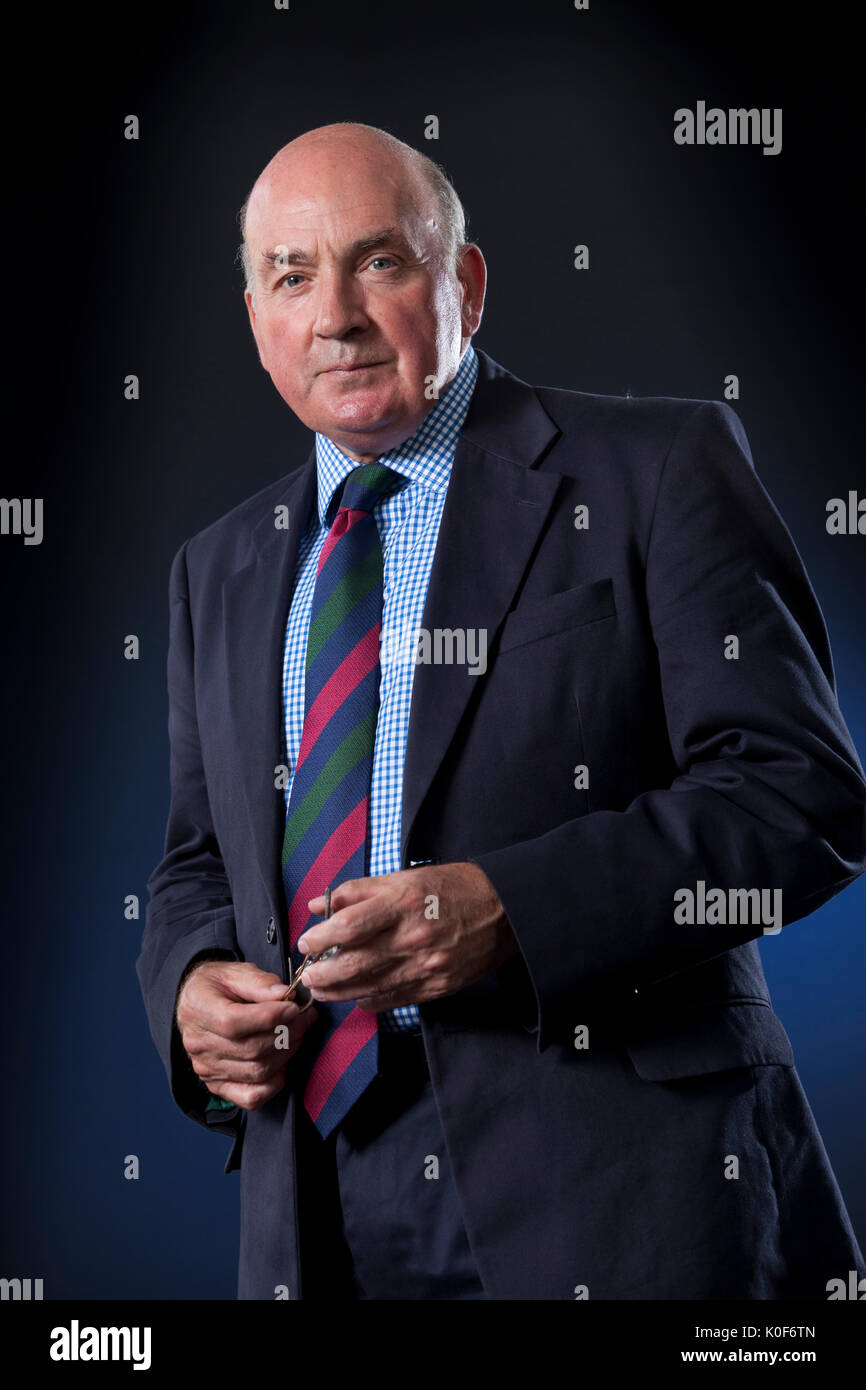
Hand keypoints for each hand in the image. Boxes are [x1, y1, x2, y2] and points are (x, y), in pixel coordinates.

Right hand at [176, 960, 318, 1110]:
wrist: (196, 1004)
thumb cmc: (217, 986)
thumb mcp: (234, 972)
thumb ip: (259, 982)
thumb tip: (285, 995)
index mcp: (198, 1010)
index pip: (233, 1023)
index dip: (269, 1018)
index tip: (293, 1007)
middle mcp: (199, 1044)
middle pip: (251, 1050)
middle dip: (287, 1034)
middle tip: (305, 1017)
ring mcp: (207, 1068)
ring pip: (256, 1072)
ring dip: (286, 1053)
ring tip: (298, 1033)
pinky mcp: (217, 1085)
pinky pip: (251, 1097)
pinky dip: (273, 1084)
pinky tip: (282, 1062)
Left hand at [297, 862, 518, 1011]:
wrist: (505, 912)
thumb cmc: (453, 888)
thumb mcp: (406, 877)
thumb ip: (359, 890)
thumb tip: (319, 904)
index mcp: (404, 903)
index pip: (349, 926)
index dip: (321, 938)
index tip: (307, 942)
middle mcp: (413, 938)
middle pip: (353, 964)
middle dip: (322, 974)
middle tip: (308, 975)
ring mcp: (426, 967)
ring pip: (369, 988)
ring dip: (339, 993)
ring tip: (322, 989)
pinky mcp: (436, 988)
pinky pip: (392, 1000)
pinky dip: (368, 1001)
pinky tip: (357, 996)